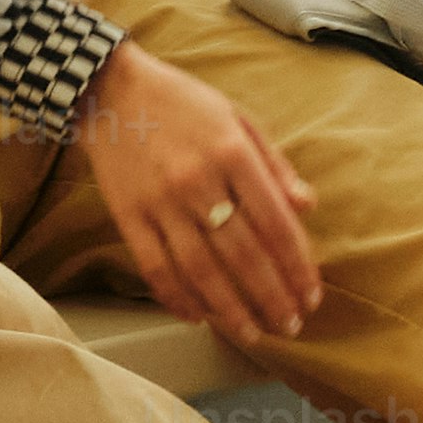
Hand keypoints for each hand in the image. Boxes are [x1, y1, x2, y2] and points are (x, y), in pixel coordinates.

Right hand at [72, 37, 320, 345]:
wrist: (110, 89)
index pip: (275, 222)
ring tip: (253, 333)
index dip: (297, 265)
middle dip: (271, 296)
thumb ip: (275, 166)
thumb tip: (307, 207)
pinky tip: (198, 318)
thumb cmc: (185, 104)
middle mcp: (198, 181)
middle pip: (242, 253)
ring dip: (230, 308)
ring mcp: (159, 201)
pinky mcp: (126, 214)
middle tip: (291, 326)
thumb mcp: (240, 119)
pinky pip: (154, 266)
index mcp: (233, 154)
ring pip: (200, 269)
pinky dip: (177, 297)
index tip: (312, 295)